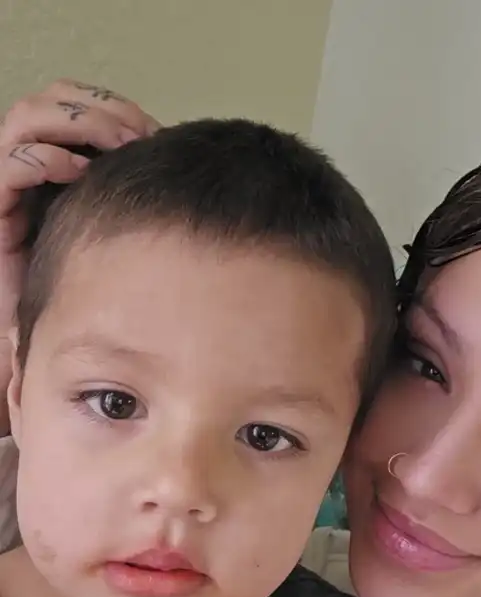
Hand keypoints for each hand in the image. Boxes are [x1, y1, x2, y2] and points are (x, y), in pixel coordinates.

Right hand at [0, 79, 159, 433]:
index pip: (77, 108)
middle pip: (53, 101)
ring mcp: (11, 189)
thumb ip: (139, 209)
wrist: (44, 337)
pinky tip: (77, 173)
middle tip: (138, 134)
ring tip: (115, 148)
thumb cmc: (87, 294)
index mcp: (62, 168)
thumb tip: (189, 186)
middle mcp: (32, 170)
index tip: (155, 132)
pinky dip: (44, 158)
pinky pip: (11, 165)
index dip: (113, 110)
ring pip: (27, 120)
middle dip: (99, 110)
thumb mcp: (119, 241)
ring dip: (76, 124)